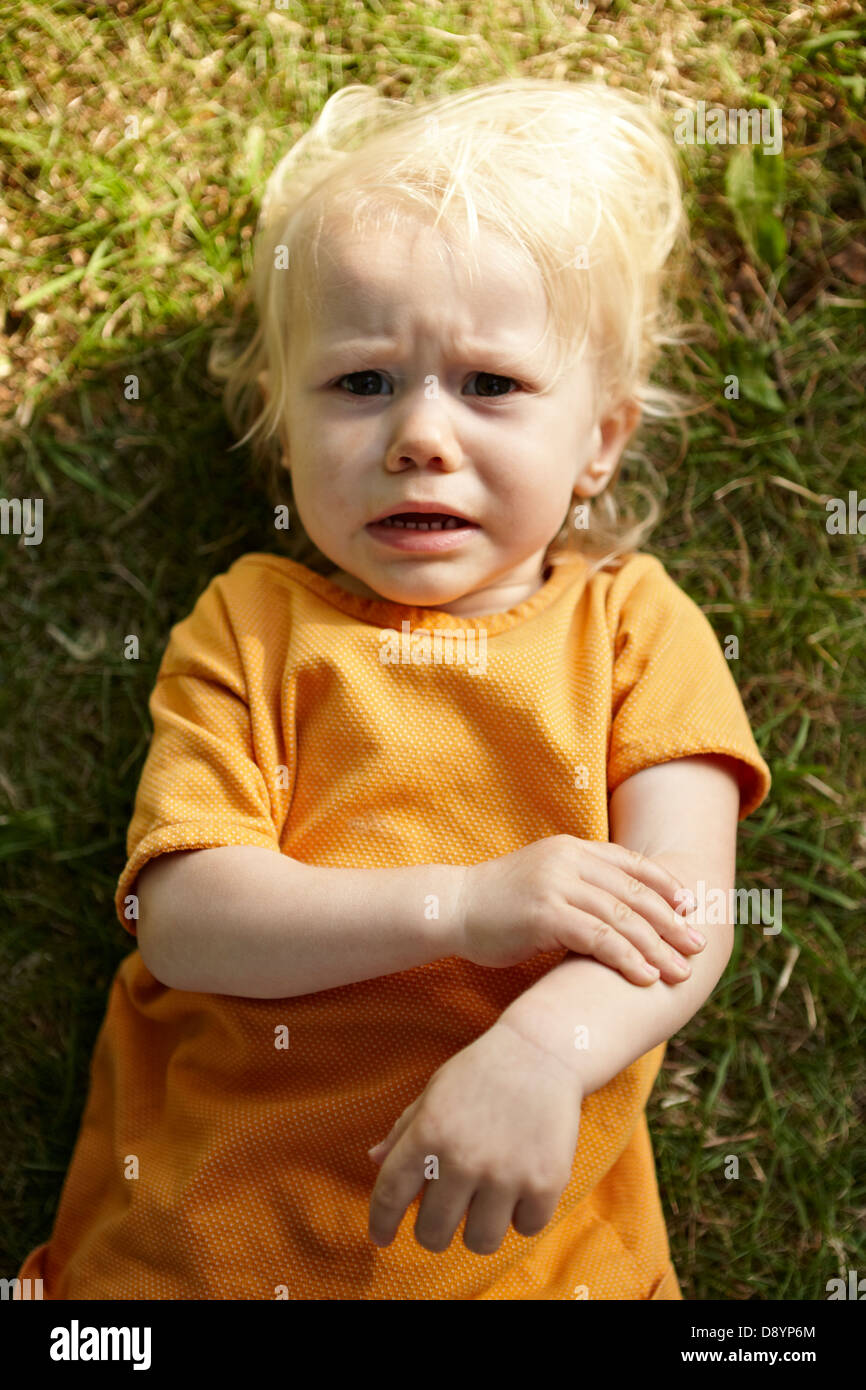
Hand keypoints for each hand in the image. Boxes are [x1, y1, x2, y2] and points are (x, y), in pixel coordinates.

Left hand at [367, 1022, 581, 1255]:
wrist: (542, 1051)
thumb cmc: (481, 1073)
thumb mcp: (435, 1093)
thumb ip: (405, 1129)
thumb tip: (374, 1159)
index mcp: (428, 1132)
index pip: (390, 1195)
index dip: (380, 1223)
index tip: (381, 1237)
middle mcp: (463, 1158)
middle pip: (433, 1233)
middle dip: (433, 1231)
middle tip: (444, 1217)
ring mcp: (505, 1173)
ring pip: (480, 1242)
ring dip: (478, 1229)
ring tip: (486, 1204)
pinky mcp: (545, 1182)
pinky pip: (526, 1229)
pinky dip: (522, 1216)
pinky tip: (521, 1190)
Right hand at [457, 834, 703, 983]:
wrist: (453, 909)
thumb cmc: (500, 905)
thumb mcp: (545, 882)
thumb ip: (580, 886)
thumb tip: (622, 911)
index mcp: (572, 848)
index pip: (631, 864)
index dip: (665, 887)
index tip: (691, 909)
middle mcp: (568, 860)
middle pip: (634, 891)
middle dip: (671, 921)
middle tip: (698, 946)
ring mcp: (557, 884)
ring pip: (622, 915)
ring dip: (656, 946)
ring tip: (679, 970)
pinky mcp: (545, 914)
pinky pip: (598, 937)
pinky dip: (627, 957)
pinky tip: (645, 975)